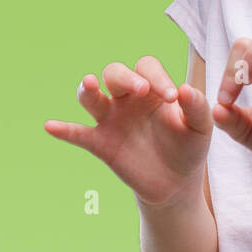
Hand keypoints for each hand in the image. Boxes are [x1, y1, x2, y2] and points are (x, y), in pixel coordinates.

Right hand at [44, 56, 212, 207]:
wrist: (176, 183)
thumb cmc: (189, 147)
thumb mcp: (201, 129)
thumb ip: (197, 108)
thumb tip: (185, 90)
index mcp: (152, 88)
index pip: (146, 68)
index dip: (157, 77)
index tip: (172, 97)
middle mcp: (127, 99)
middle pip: (115, 73)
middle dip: (125, 77)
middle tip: (140, 89)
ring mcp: (111, 119)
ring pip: (91, 97)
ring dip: (88, 89)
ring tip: (89, 84)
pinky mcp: (100, 143)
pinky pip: (78, 134)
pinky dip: (64, 130)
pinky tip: (50, 126)